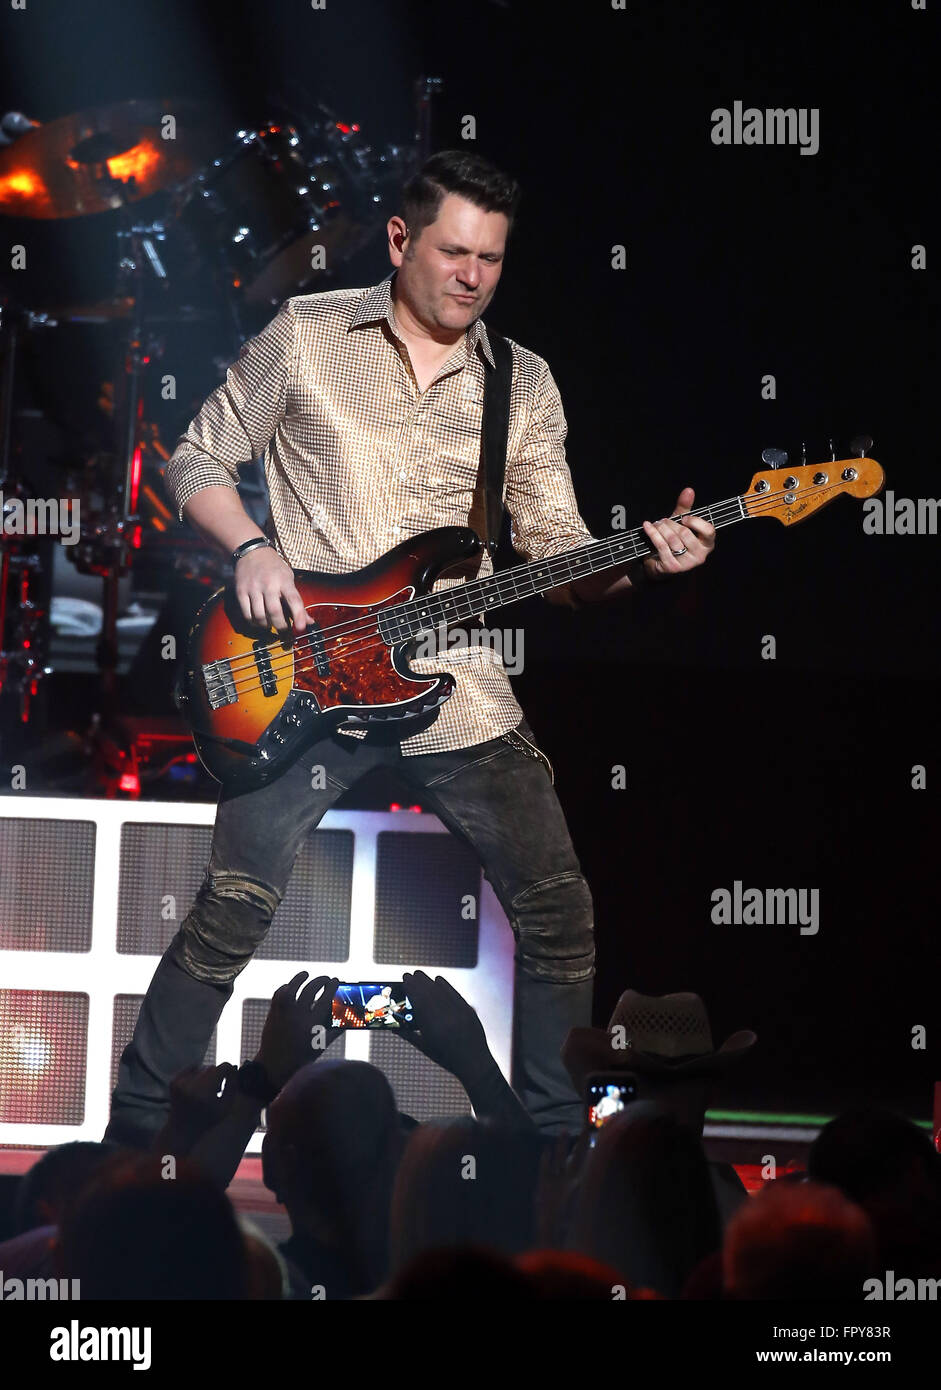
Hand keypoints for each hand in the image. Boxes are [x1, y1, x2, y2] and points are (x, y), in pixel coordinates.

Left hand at [161, 1062, 239, 1150]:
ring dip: (207, 1077)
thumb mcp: (225, 1107)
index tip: (231, 1077)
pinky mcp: (174, 1081)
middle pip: (212, 1068)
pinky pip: (192, 1069)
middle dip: (217, 1076)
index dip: (230, 1071)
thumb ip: (232, 1086)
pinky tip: (195, 1089)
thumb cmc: (207, 1120)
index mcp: (205, 1094)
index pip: (223, 1067)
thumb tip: (233, 1068)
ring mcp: (181, 1083)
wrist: (181, 1130)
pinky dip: (196, 1075)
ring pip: (202, 1068)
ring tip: (205, 1093)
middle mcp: (191, 1087)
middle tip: (217, 1090)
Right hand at [234, 546, 309, 633]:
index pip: (294, 600)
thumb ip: (297, 601)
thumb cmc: (273, 567)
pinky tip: (258, 620)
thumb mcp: (289, 578)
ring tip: (270, 623)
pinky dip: (253, 622)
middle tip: (284, 628)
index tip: (301, 628)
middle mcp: (268, 584)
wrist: (252, 552)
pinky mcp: (241, 592)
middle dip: (280, 625)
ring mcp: (253, 588)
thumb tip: (308, 621)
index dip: (299, 616)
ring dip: (266, 625)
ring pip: (259, 616)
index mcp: (284, 580)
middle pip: (274, 612)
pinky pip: (246, 614)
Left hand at [255, 971, 339, 1090]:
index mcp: (312, 1025)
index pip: (325, 999)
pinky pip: (279, 994)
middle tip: (326, 979)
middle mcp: (298, 1016)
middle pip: (311, 989)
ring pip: (293, 987)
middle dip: (320, 981)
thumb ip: (334, 1032)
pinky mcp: (273, 1013)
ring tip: (307, 974)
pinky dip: (285, 987)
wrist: (273, 1067)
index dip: (332, 987)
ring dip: (301, 978)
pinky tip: (291, 985)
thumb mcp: (320, 1046)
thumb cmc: (300, 1059)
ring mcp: (283, 1013)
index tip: (336, 980)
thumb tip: (347, 1021)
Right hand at [399, 970, 492, 1082]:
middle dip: (418, 982)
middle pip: (430, 993)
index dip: (411, 988)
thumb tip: (392, 1026)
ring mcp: (460, 1013)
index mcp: (433, 1028)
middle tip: (409, 974)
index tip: (404, 979)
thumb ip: (408, 1035)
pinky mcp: (469, 1011)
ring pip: (442, 992)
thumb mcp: (425, 1048)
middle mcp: (446, 1018)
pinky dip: (445, 985)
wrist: (474, 1063)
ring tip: (420, 975)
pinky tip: (438, 979)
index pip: (419, 1001)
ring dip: (430, 981)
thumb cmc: (446, 1058)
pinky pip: (455, 993)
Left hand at [642, 487, 715, 578]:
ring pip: (672, 539)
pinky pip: (661, 545)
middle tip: (663, 521)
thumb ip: (685, 508)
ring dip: (661, 528)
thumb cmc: (674, 541)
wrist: (659, 563)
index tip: (684, 518)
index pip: (709, 531)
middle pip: (685, 533)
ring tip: (656, 524)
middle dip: (671, 524)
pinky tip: (647, 527)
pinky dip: (652, 533)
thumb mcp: (681, 524)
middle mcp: (700, 556)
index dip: (696, 522)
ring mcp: (686, 563)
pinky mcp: (672, 567)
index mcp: (707, 544)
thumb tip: (689, 490)